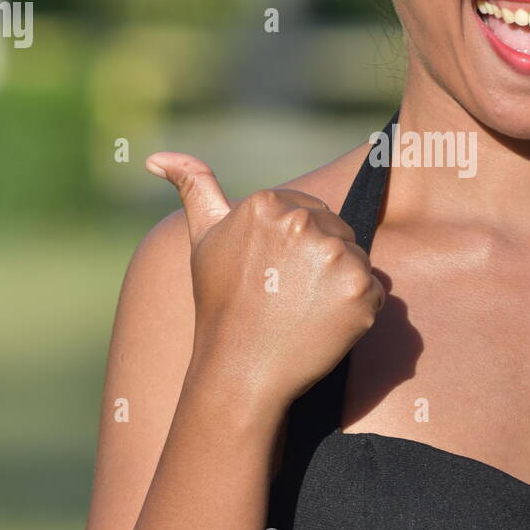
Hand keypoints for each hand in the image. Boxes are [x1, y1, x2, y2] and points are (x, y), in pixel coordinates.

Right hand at [145, 152, 385, 404]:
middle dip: (321, 262)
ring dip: (340, 286)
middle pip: (337, 231)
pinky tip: (325, 326)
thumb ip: (194, 187)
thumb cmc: (220, 306)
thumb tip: (154, 158)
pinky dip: (359, 311)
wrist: (240, 371)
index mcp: (266, 203)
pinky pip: (376, 291)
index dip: (298, 247)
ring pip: (357, 260)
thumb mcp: (203, 238)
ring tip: (305, 311)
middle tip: (289, 297)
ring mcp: (334, 253)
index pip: (311, 211)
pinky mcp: (360, 287)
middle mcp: (301, 221)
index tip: (275, 275)